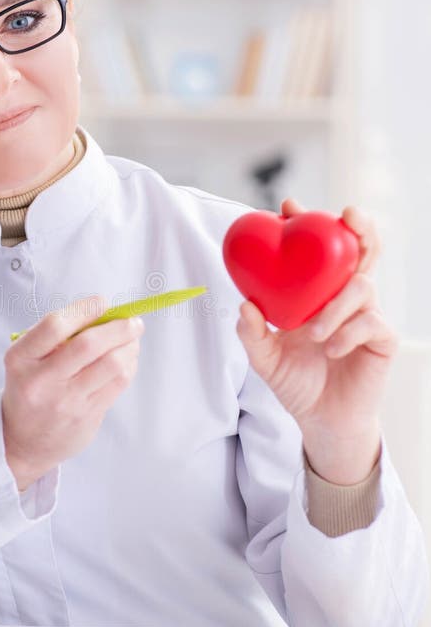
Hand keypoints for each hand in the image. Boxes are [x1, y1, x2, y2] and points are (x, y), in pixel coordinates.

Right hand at [2, 296, 144, 490]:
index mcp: (21, 359)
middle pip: (88, 345)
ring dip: (129, 347)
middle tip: (133, 321)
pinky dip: (129, 365)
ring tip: (132, 340)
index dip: (84, 310)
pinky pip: (118, 383)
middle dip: (118, 327)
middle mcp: (42, 381)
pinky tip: (127, 360)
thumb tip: (105, 313)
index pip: (54, 326)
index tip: (102, 302)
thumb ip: (57, 336)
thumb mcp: (27, 360)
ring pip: (111, 365)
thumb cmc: (31, 388)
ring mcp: (65, 401)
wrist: (22, 442)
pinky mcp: (86, 416)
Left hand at [236, 199, 395, 484]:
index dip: (308, 224)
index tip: (288, 206)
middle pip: (362, 250)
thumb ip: (252, 334)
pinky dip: (348, 332)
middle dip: (358, 227)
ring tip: (314, 333)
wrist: (321, 420)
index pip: (319, 251)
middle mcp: (345, 297)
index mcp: (318, 293)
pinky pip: (371, 322)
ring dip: (335, 305)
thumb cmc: (296, 382)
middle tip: (345, 216)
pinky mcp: (381, 339)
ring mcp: (366, 315)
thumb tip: (244, 305)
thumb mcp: (265, 359)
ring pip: (363, 285)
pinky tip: (332, 349)